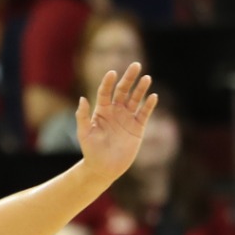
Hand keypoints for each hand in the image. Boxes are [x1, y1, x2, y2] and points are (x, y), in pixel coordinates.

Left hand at [75, 62, 157, 179]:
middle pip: (123, 90)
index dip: (109, 82)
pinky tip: (153, 96)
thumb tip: (82, 98)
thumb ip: (82, 116)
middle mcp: (115, 111)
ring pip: (135, 99)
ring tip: (146, 78)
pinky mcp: (137, 128)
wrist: (103, 168)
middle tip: (136, 65)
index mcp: (102, 110)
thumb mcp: (84, 133)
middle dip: (129, 78)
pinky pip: (144, 113)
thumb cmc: (91, 151)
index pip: (106, 91)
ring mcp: (127, 118)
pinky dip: (149, 105)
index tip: (112, 73)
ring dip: (141, 89)